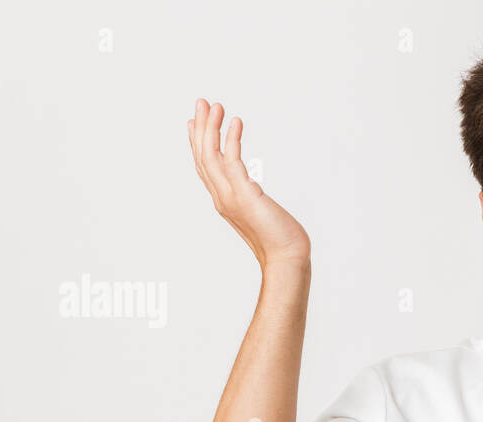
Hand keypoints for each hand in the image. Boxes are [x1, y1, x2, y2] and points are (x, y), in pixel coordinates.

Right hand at [188, 98, 311, 267]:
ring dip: (212, 128)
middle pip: (203, 156)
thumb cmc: (281, 241)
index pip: (205, 167)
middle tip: (201, 102)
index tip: (196, 122)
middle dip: (201, 128)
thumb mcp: (262, 214)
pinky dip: (232, 139)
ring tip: (215, 105)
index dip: (198, 143)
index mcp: (224, 201)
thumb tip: (255, 190)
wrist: (287, 258)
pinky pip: (232, 160)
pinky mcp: (244, 195)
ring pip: (211, 155)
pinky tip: (236, 122)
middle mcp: (222, 197)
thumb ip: (254, 200)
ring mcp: (230, 196)